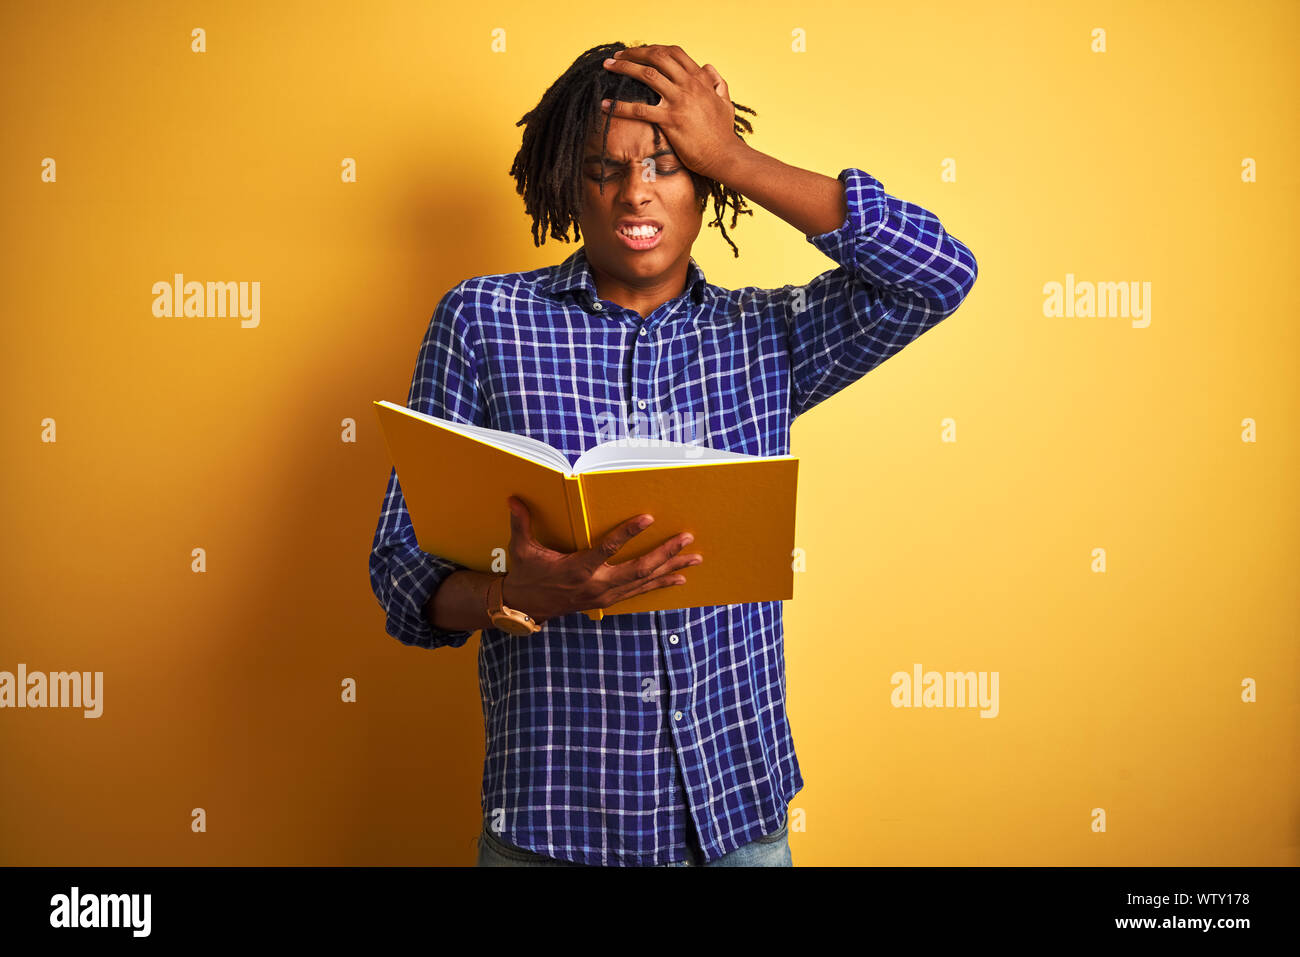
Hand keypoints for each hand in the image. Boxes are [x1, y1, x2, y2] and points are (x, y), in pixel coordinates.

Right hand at [500, 495, 702, 623]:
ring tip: (694, 559)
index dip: (628, 533)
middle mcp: (597, 584)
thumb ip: (522, 523)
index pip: (608, 549)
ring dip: (671, 569)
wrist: (526, 608)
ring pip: (644, 582)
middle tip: (686, 538)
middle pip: (638, 569)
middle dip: (665, 553)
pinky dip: (660, 584)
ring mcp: (606, 595)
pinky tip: (679, 579)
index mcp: (578, 569)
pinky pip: (640, 592)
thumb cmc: (527, 575)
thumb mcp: (523, 549)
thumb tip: (513, 499)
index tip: (648, 518)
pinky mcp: (609, 600)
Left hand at [600, 44, 742, 180]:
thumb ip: (718, 82)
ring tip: (608, 67)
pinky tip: (605, 105)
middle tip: (617, 56)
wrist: (725, 156)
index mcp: (700, 79)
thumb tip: (708, 68)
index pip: (674, 53)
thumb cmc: (724, 133)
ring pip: (647, 75)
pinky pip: (640, 109)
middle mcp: (689, 85)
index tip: (639, 52)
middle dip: (634, 53)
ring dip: (624, 68)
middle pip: (657, 57)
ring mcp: (679, 101)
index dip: (653, 49)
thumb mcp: (725, 102)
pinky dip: (619, 106)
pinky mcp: (671, 120)